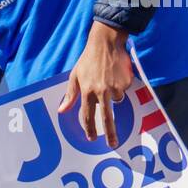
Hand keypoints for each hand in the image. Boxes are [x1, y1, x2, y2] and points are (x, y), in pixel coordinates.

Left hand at [58, 22, 130, 147]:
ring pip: (116, 100)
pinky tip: (115, 73)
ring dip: (113, 94)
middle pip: (107, 118)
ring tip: (108, 78)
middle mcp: (101, 91)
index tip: (91, 138)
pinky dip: (120, 85)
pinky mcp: (126, 82)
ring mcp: (115, 87)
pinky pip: (124, 89)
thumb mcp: (75, 75)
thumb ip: (70, 95)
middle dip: (110, 133)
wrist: (105, 42)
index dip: (89, 128)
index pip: (88, 114)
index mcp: (87, 90)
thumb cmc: (88, 59)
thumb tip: (61, 110)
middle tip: (112, 144)